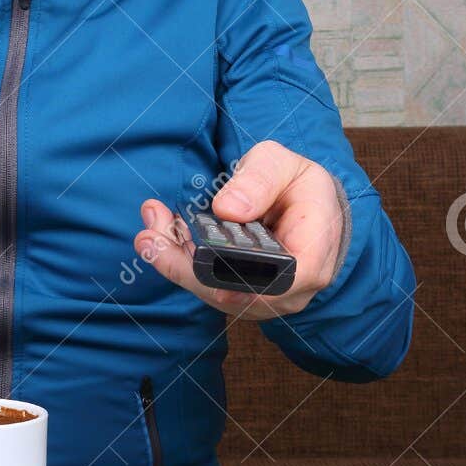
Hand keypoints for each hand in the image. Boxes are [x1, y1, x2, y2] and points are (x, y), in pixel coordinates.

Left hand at [133, 140, 343, 319]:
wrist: (306, 209)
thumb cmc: (298, 185)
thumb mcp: (283, 165)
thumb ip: (259, 180)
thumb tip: (228, 210)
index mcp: (314, 254)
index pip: (282, 280)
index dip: (239, 279)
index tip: (197, 258)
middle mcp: (291, 289)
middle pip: (234, 293)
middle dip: (185, 264)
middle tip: (151, 233)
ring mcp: (265, 300)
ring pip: (212, 293)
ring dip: (175, 261)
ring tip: (151, 226)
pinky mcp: (241, 298)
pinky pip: (207, 288)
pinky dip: (180, 262)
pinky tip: (159, 235)